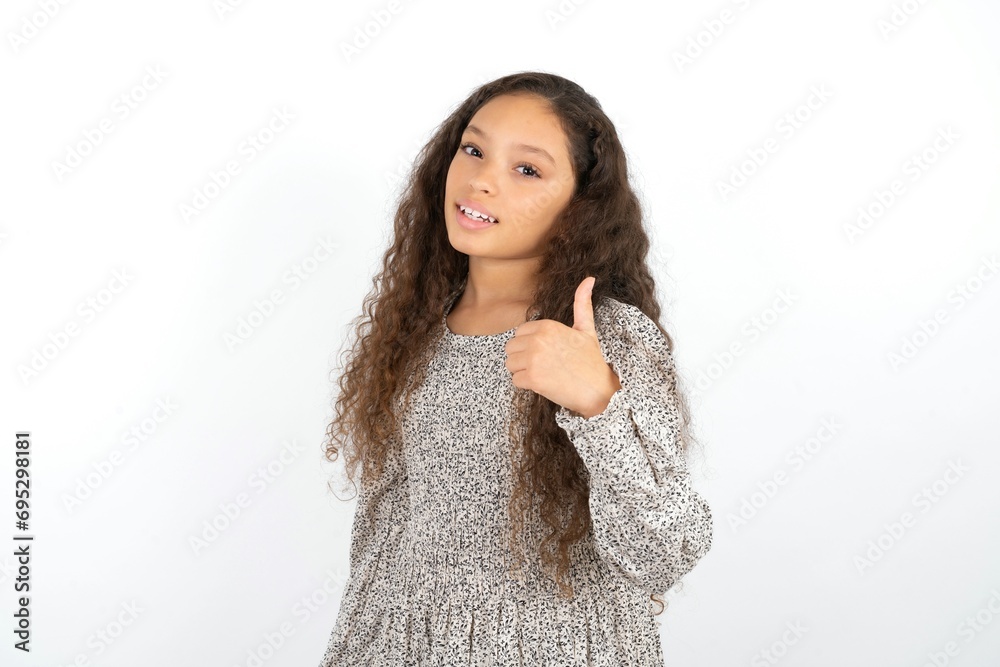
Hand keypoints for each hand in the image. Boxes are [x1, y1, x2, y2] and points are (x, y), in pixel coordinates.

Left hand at [505, 276, 621, 418]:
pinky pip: (515, 380)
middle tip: (543, 365)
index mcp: (547, 326)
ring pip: (510, 364)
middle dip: (522, 358)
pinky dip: (527, 385)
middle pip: (511, 348)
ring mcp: (534, 359)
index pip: (519, 333)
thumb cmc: (591, 361)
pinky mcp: (532, 378)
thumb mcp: (586, 329)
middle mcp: (538, 340)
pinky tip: (543, 384)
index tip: (544, 353)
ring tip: (543, 374)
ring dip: (523, 372)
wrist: (598, 390)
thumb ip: (582, 304)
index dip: (528, 345)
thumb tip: (589, 279)